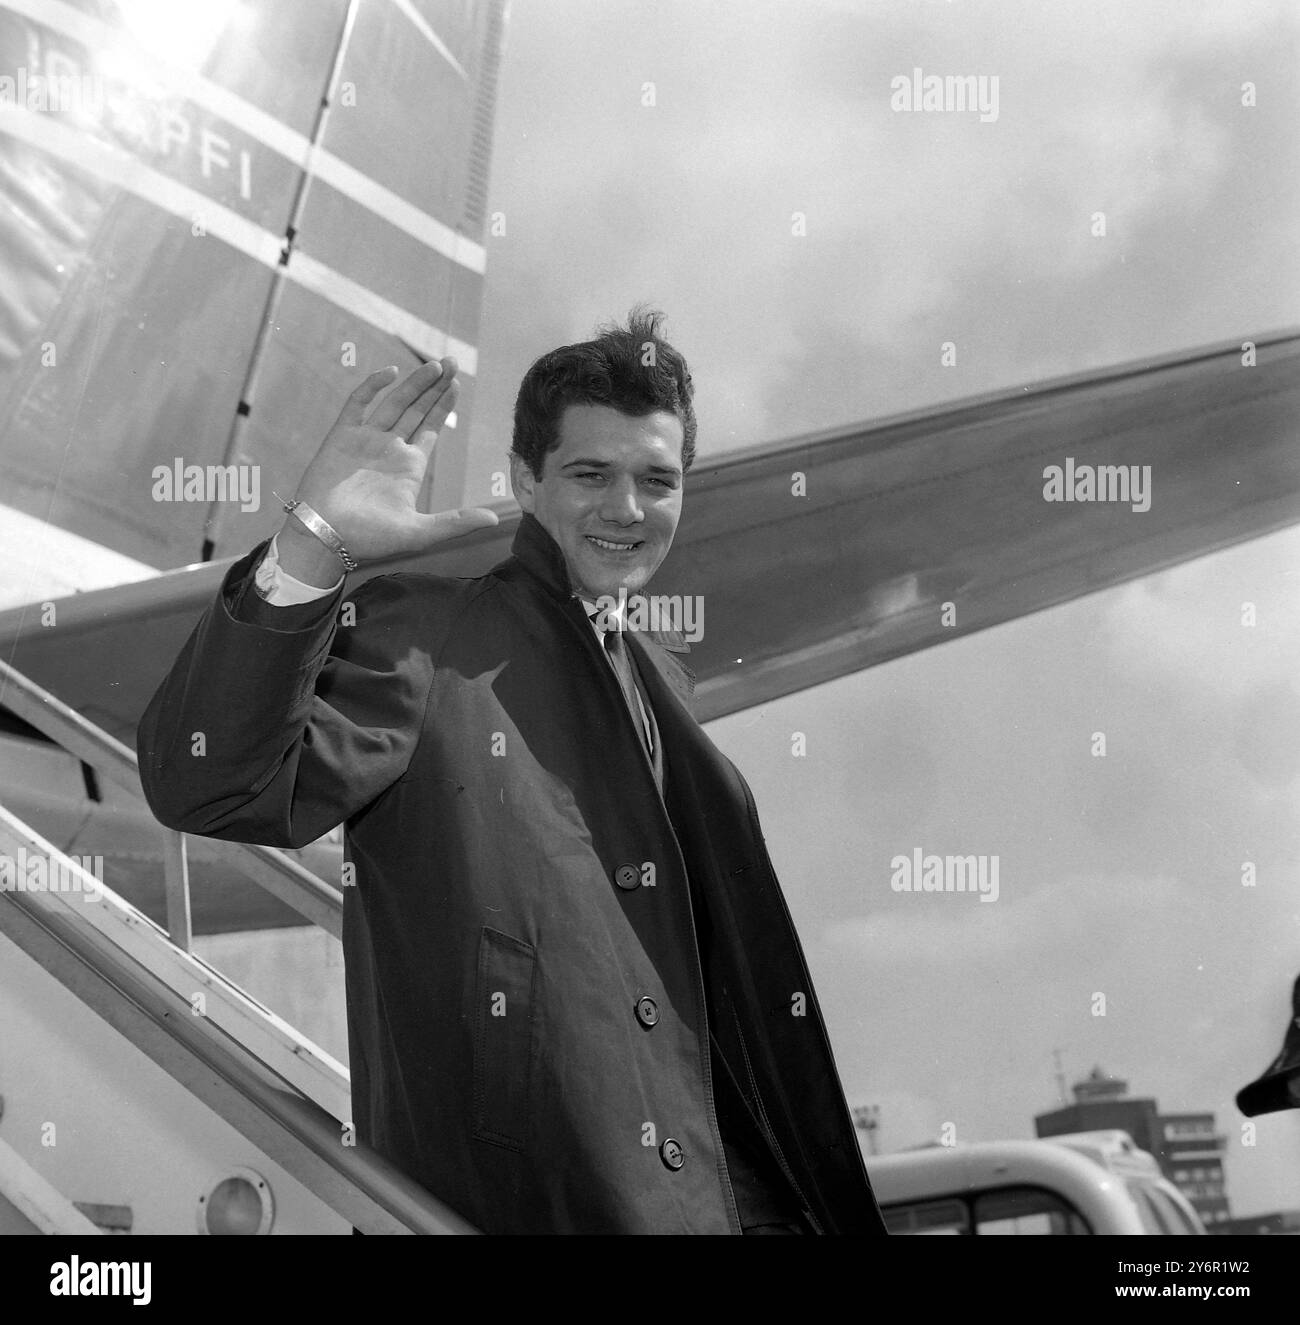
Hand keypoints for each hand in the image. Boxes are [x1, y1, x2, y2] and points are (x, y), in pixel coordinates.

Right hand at [279, 359, 497, 579]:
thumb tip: (495, 518)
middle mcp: (389, 449)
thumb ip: (456, 522)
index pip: (430, 429)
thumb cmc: (369, 539)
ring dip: (413, 383)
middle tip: (451, 361)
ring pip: (393, 402)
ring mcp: (365, 440)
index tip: (457, 383)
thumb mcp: (420, 532)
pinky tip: (390, 373)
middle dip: (433, 386)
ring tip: (434, 364)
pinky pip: (357, 404)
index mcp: (409, 467)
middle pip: (416, 410)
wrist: (323, 537)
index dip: (443, 406)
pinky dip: (372, 387)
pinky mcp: (341, 436)